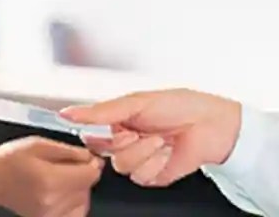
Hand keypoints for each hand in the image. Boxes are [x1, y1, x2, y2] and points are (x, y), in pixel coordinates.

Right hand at [0, 136, 102, 216]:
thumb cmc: (12, 159)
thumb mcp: (41, 144)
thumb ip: (70, 151)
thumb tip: (92, 158)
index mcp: (50, 180)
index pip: (90, 175)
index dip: (92, 163)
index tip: (86, 157)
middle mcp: (51, 201)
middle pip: (87, 188)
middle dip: (83, 175)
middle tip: (67, 165)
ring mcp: (48, 215)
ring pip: (83, 201)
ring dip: (79, 189)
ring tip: (62, 178)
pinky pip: (74, 214)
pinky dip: (74, 204)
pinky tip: (62, 193)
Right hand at [60, 89, 240, 187]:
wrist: (211, 124)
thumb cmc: (181, 105)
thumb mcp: (136, 102)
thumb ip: (100, 111)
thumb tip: (68, 112)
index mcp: (121, 122)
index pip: (94, 136)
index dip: (97, 135)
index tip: (106, 129)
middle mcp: (129, 142)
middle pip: (106, 154)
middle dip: (125, 142)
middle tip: (140, 131)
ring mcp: (141, 160)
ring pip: (123, 167)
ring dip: (143, 152)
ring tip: (160, 139)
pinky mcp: (154, 175)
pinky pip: (141, 177)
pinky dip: (155, 163)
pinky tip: (167, 152)